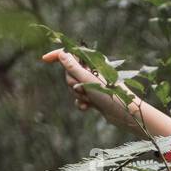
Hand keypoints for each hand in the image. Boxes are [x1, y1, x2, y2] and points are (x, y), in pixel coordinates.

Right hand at [42, 48, 170, 137]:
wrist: (126, 116)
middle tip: (83, 89)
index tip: (44, 60)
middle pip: (69, 73)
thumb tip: (62, 54)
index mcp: (94, 62)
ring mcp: (93, 84)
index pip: (71, 54)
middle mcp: (93, 71)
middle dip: (72, 82)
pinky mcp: (95, 97)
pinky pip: (79, 98)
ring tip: (90, 99)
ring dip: (78, 94)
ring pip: (73, 87)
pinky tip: (88, 108)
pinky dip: (82, 103)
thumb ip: (73, 68)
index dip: (57, 55)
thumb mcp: (89, 80)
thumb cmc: (111, 96)